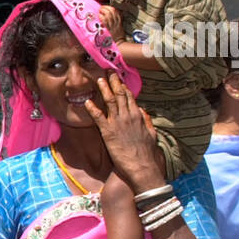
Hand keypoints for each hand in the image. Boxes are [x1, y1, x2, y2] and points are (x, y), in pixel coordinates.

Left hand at [83, 73, 161, 193]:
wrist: (142, 166)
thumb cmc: (147, 153)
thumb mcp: (151, 134)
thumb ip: (146, 121)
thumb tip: (142, 111)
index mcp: (138, 116)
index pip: (130, 96)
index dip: (123, 86)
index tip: (119, 78)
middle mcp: (128, 116)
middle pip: (119, 94)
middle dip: (113, 82)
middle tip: (107, 71)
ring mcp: (118, 123)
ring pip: (110, 101)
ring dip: (103, 89)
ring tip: (98, 79)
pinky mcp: (108, 132)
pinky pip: (98, 117)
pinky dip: (92, 108)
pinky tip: (86, 102)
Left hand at [98, 5, 124, 40]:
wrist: (119, 41)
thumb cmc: (118, 33)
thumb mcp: (120, 24)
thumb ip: (117, 18)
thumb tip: (110, 13)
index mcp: (120, 20)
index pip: (115, 11)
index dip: (110, 7)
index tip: (105, 6)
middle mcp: (117, 22)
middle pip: (112, 12)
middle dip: (105, 8)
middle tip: (101, 8)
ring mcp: (113, 25)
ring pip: (108, 15)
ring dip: (103, 11)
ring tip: (99, 11)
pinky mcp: (109, 29)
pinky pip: (105, 21)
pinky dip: (102, 17)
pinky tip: (99, 16)